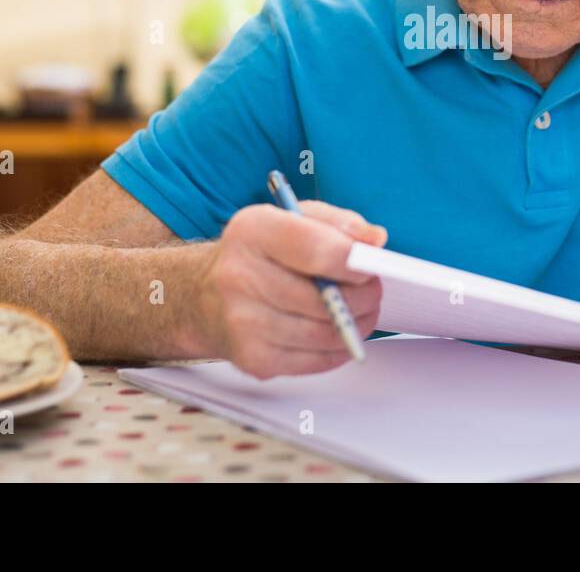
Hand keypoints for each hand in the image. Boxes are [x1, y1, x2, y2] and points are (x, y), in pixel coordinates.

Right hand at [190, 200, 386, 378]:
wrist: (204, 295)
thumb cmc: (260, 253)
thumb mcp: (295, 218)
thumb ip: (339, 223)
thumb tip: (374, 239)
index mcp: (253, 231)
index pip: (314, 249)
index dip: (352, 261)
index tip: (370, 265)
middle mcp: (239, 276)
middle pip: (323, 298)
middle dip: (363, 297)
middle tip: (373, 291)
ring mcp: (242, 321)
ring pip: (323, 333)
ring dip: (355, 325)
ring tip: (360, 312)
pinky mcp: (252, 358)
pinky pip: (314, 361)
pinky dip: (337, 350)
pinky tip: (337, 332)